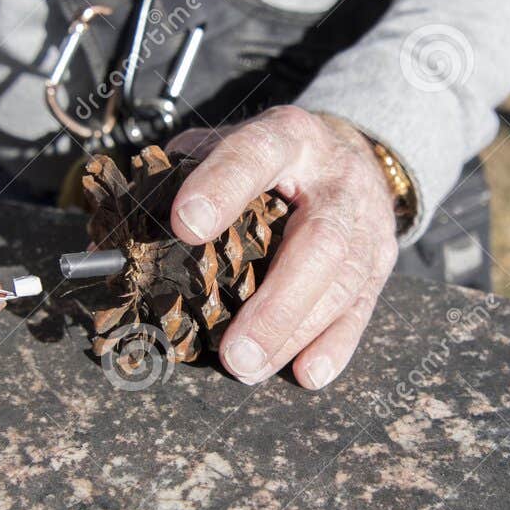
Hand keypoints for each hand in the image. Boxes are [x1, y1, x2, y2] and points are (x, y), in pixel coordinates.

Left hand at [165, 106, 398, 389]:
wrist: (353, 152)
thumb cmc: (274, 158)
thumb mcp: (236, 142)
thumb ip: (188, 171)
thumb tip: (128, 227)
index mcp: (290, 138)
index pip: (256, 154)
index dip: (222, 187)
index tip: (185, 226)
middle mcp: (337, 179)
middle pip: (320, 241)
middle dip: (276, 302)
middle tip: (233, 352)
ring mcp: (367, 223)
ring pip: (343, 283)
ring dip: (294, 333)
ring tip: (248, 368)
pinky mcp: (381, 262)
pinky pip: (362, 309)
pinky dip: (335, 345)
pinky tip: (307, 371)